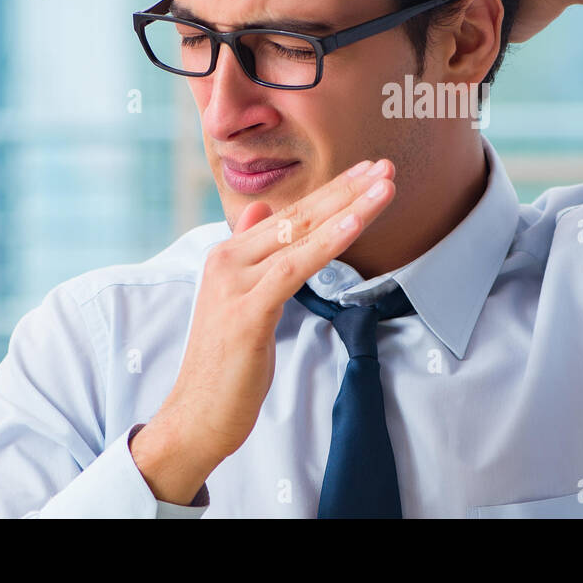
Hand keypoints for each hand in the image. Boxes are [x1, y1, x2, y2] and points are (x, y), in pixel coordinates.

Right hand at [130, 159, 395, 503]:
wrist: (196, 416)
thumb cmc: (225, 364)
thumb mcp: (238, 300)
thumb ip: (249, 252)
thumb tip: (260, 210)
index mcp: (228, 255)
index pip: (289, 214)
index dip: (332, 191)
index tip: (368, 171)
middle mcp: (228, 260)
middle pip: (298, 216)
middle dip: (346, 188)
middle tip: (385, 166)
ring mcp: (235, 284)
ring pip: (301, 235)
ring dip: (348, 207)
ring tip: (384, 185)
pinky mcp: (247, 312)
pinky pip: (295, 268)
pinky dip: (328, 242)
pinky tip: (355, 223)